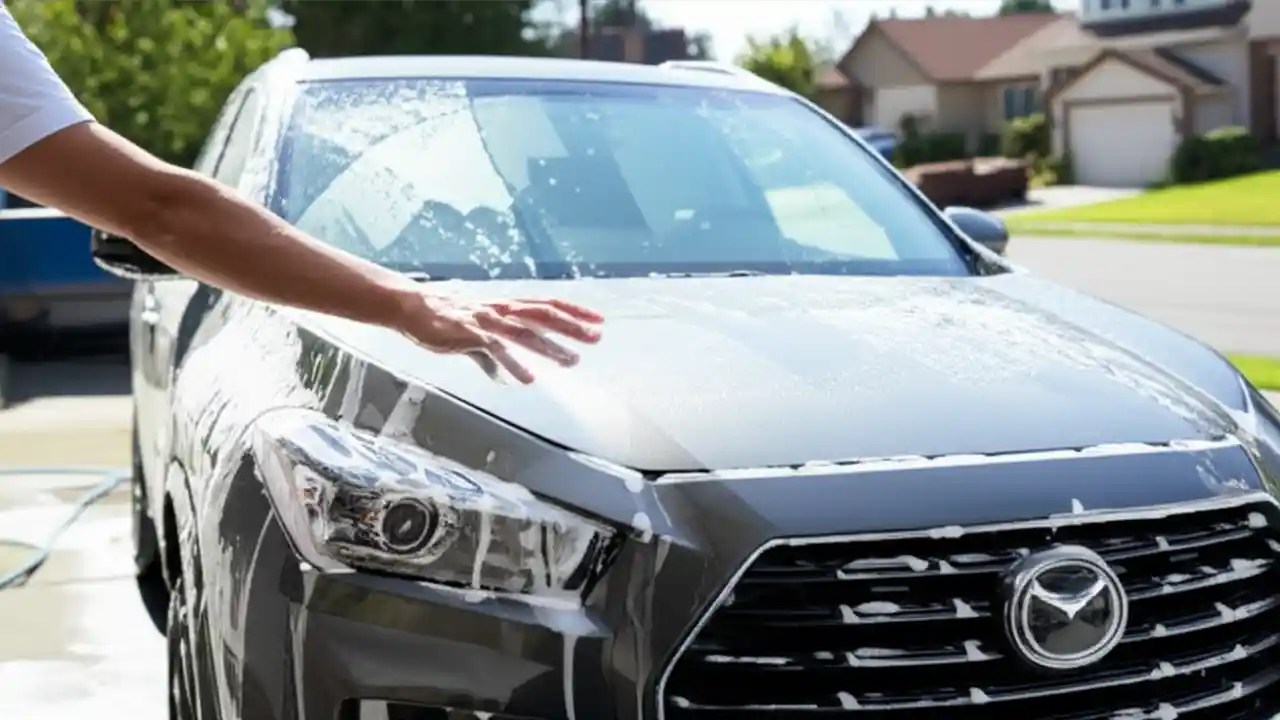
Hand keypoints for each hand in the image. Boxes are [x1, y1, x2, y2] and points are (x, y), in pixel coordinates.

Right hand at [394, 291, 603, 383]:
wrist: (412, 307)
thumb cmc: (445, 319)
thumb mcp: (474, 336)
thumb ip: (490, 358)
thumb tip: (502, 378)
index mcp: (506, 307)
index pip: (547, 305)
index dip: (574, 312)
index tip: (597, 321)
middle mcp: (501, 310)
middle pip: (543, 315)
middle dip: (571, 327)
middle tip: (596, 338)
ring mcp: (486, 320)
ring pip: (524, 332)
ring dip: (550, 347)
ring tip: (572, 361)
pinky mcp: (469, 333)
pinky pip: (494, 349)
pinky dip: (512, 363)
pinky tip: (527, 377)